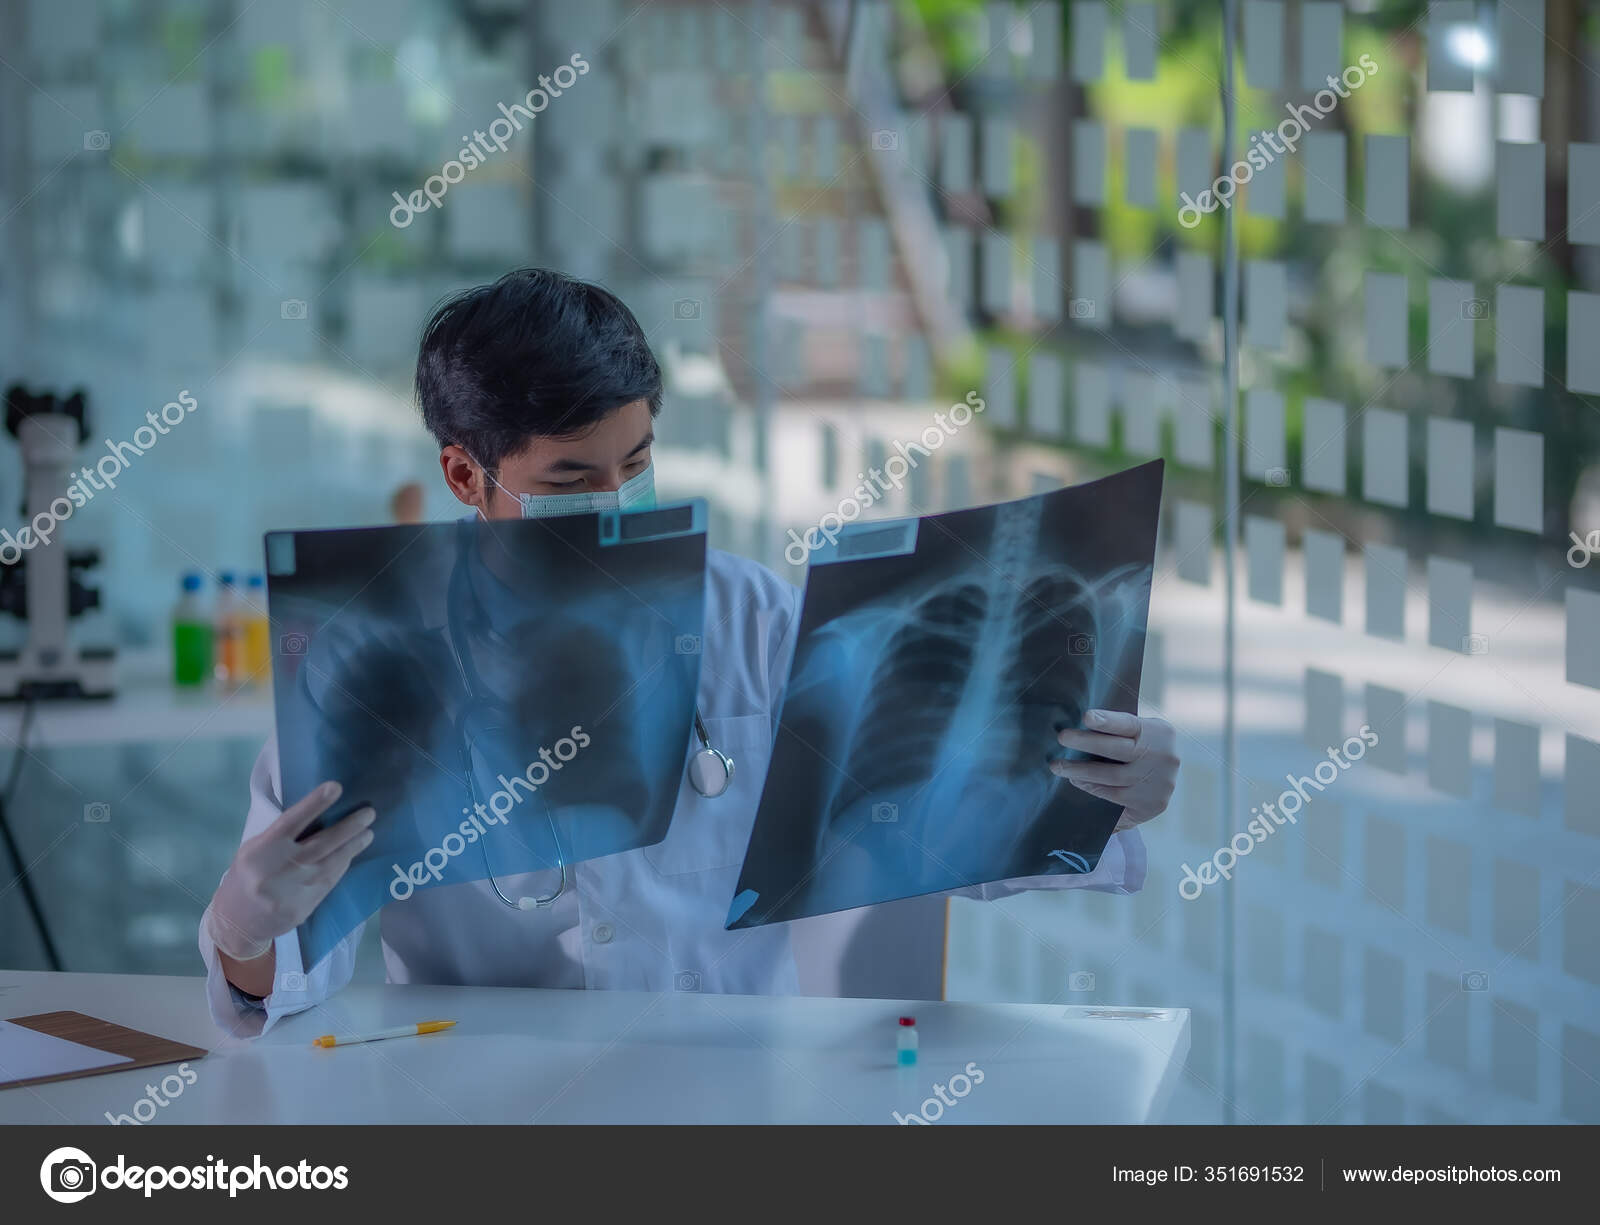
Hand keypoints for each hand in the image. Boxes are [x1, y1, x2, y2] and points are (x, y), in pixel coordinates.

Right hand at [205, 781, 374, 961]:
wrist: (238, 922)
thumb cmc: (246, 877)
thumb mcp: (253, 850)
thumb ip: (280, 836)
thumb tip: (316, 814)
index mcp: (262, 850)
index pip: (292, 821)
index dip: (314, 803)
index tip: (336, 787)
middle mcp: (280, 869)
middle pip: (322, 843)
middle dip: (349, 826)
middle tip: (369, 813)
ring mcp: (294, 890)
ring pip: (332, 863)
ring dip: (353, 846)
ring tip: (369, 832)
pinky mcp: (304, 907)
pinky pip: (330, 881)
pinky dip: (342, 865)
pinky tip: (352, 854)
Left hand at [1049, 710, 1177, 832]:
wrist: (1169, 778)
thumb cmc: (1146, 748)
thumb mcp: (1141, 733)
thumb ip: (1117, 730)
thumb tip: (1082, 725)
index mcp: (1159, 732)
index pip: (1130, 724)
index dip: (1107, 721)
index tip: (1086, 717)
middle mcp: (1163, 757)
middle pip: (1118, 750)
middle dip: (1086, 743)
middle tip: (1062, 738)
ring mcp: (1160, 782)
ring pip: (1113, 776)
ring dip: (1081, 771)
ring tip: (1059, 766)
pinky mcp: (1153, 804)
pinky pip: (1116, 796)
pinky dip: (1093, 787)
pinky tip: (1077, 781)